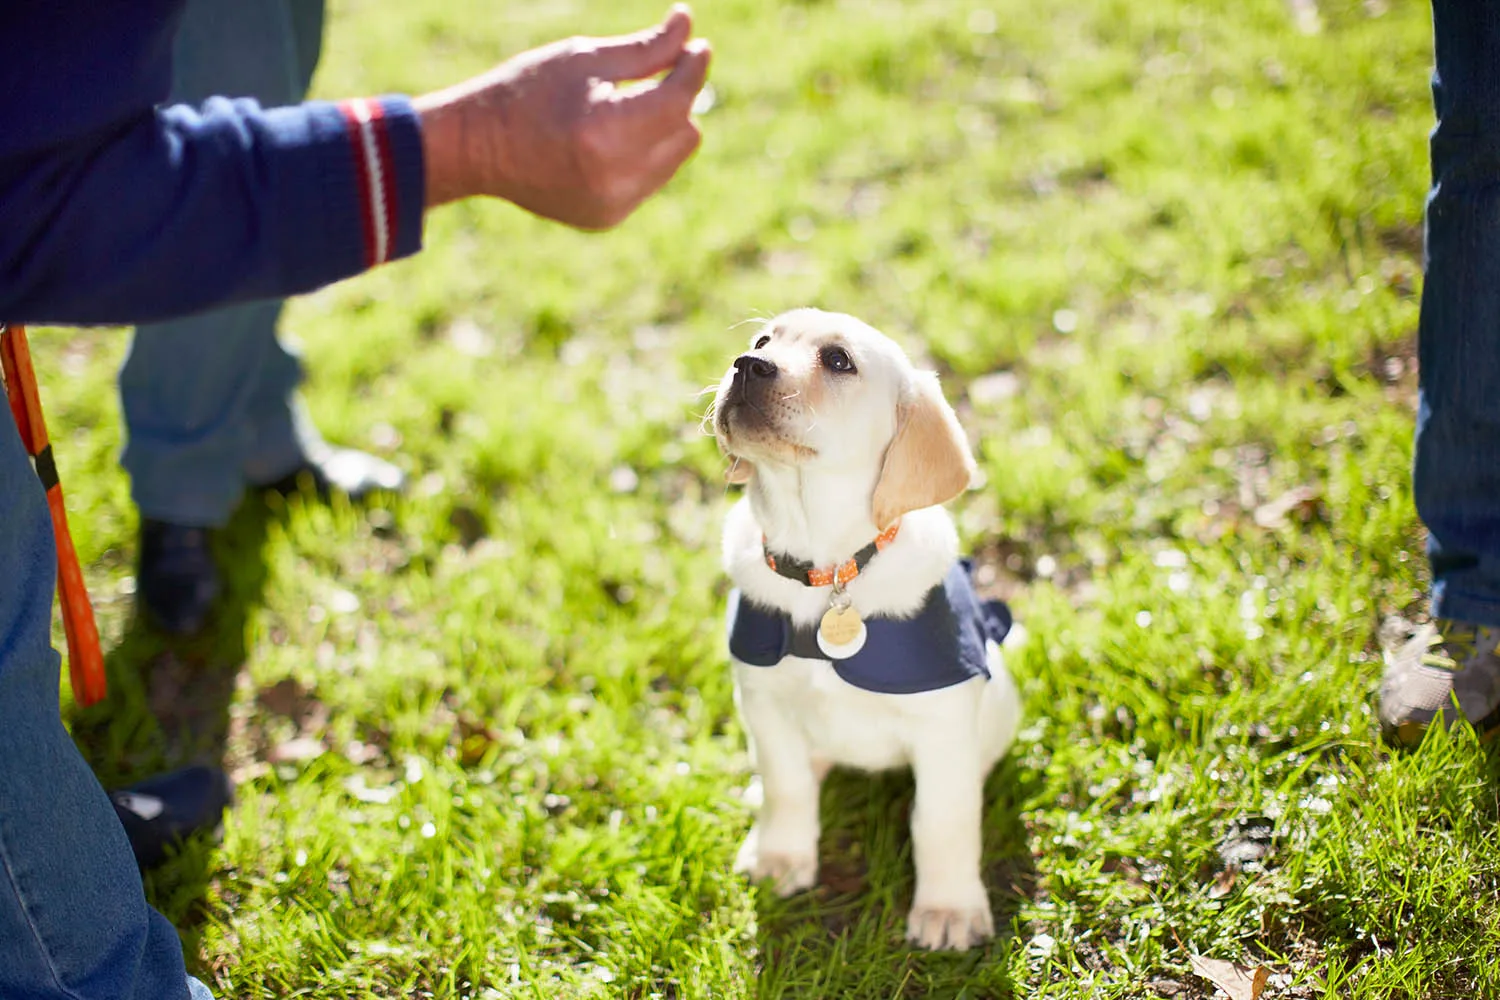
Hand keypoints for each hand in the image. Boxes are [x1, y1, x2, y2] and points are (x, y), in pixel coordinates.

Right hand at [414, 5, 710, 228]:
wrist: (476, 148)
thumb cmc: (526, 91)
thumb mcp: (583, 59)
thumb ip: (645, 49)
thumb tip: (689, 26)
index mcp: (605, 131)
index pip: (676, 101)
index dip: (692, 69)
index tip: (698, 46)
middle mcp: (615, 177)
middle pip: (684, 132)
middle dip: (676, 100)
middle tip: (655, 74)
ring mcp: (613, 205)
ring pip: (673, 158)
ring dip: (663, 129)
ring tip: (622, 108)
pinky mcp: (608, 218)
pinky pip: (650, 180)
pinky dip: (642, 156)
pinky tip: (607, 140)